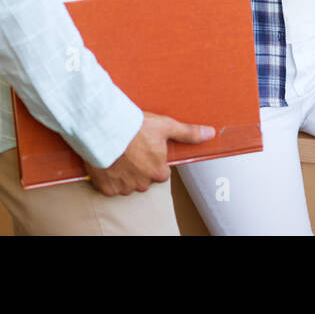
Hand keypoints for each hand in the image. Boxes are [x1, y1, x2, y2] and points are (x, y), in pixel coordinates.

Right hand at [85, 112, 214, 195]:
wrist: (104, 128)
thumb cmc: (135, 126)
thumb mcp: (165, 126)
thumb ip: (188, 133)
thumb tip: (210, 133)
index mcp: (159, 171)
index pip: (161, 172)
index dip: (153, 159)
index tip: (145, 148)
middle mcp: (143, 183)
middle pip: (144, 179)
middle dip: (138, 168)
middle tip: (130, 149)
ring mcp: (124, 187)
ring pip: (127, 184)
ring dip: (123, 174)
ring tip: (118, 154)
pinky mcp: (107, 188)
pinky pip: (109, 187)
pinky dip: (108, 178)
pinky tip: (107, 162)